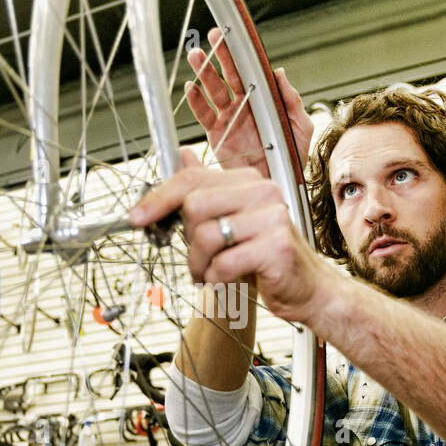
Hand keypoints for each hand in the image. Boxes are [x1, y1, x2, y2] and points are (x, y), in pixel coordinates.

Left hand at [129, 147, 340, 325]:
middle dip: (186, 240)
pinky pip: (223, 263)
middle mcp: (263, 192)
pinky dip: (216, 278)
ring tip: (211, 274)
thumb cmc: (266, 258)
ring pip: (205, 236)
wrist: (307, 289)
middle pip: (194, 206)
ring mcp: (272, 217)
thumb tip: (180, 155)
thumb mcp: (232, 221)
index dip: (158, 198)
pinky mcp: (276, 246)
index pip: (192, 179)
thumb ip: (207, 191)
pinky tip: (227, 281)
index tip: (137, 217)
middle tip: (198, 259)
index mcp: (249, 182)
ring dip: (199, 264)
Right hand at [185, 28, 313, 176]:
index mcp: (262, 100)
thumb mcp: (301, 126)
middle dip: (219, 55)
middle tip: (213, 36)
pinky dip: (196, 101)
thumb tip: (280, 73)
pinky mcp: (216, 135)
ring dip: (204, 72)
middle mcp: (243, 106)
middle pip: (228, 75)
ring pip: (213, 90)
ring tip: (196, 55)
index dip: (240, 54)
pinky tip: (192, 87)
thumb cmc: (292, 157)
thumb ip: (291, 100)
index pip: (249, 71)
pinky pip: (204, 115)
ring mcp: (228, 119)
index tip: (232, 36)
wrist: (277, 182)